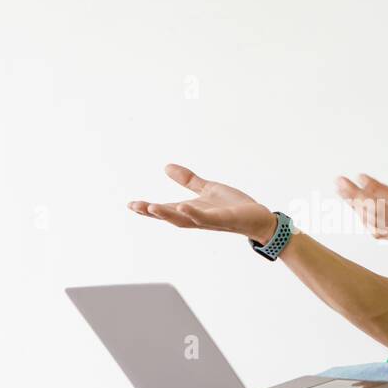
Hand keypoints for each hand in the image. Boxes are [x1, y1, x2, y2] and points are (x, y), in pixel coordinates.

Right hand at [130, 164, 275, 242]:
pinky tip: (183, 206)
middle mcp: (197, 218)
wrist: (257, 218)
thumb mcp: (207, 189)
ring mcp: (209, 220)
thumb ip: (188, 180)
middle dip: (151, 213)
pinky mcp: (224, 219)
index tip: (130, 204)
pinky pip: (206, 218)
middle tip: (134, 206)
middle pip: (170, 216)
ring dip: (167, 214)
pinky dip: (194, 213)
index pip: (166, 210)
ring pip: (184, 220)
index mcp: (191, 211)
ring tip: (151, 207)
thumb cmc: (233, 206)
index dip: (148, 209)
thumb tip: (166, 167)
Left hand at [335, 165, 387, 257]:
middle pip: (379, 212)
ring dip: (356, 207)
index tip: (361, 177)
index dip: (377, 190)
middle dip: (356, 196)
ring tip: (342, 189)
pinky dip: (365, 220)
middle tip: (339, 181)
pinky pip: (380, 231)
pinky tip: (356, 208)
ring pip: (375, 222)